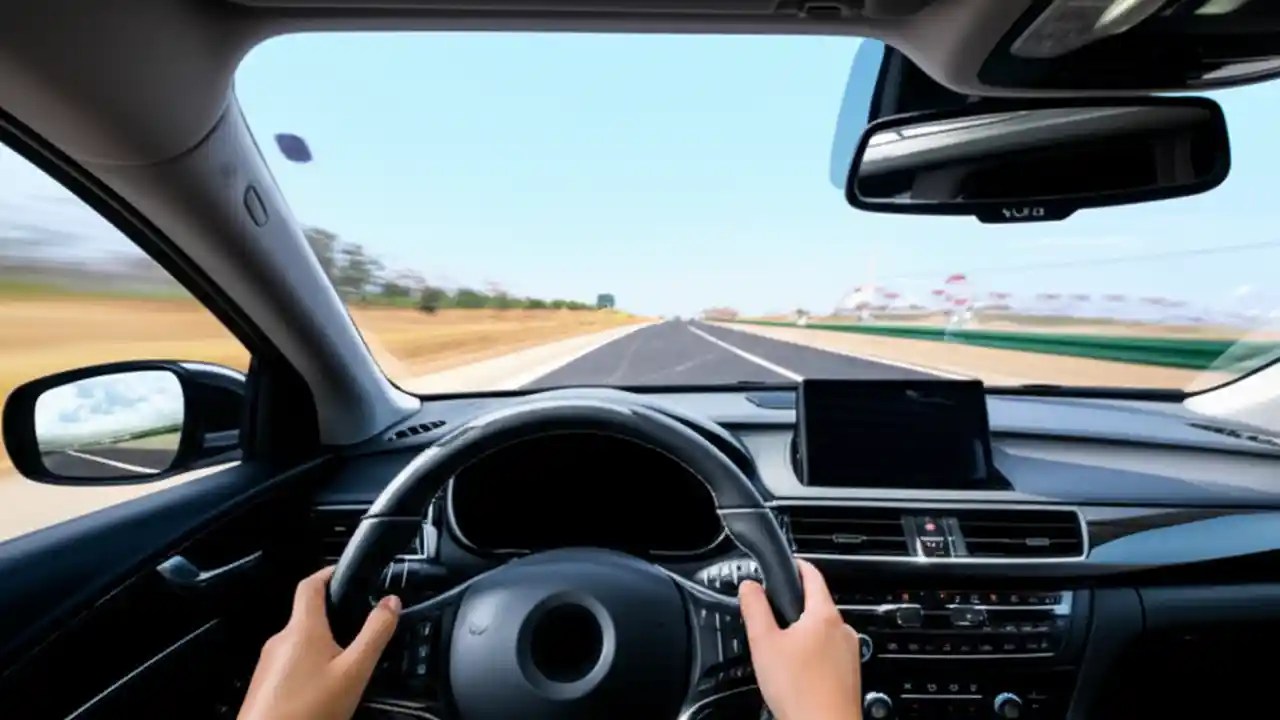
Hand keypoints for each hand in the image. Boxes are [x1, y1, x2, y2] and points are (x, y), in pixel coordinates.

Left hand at [238, 566, 400, 719]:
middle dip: (334, 620)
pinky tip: (323, 690)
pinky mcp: (263, 685)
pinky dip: (309, 668)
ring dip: (323, 647)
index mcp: (302, 628)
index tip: (346, 573)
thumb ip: (375, 634)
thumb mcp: (353, 672)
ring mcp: (268, 664)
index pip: (310, 584)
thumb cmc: (310, 709)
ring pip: (300, 643)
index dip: (329, 572)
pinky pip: (290, 665)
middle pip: (308, 616)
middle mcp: (280, 639)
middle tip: (361, 632)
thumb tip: (391, 601)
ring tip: (347, 667)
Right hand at [739, 560, 861, 719]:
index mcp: (824, 615)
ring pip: (823, 631)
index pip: (813, 575)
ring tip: (782, 653)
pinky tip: (798, 673)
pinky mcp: (850, 673)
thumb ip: (755, 608)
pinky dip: (813, 655)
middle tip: (772, 618)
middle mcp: (843, 630)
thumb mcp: (764, 643)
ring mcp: (849, 652)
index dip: (797, 565)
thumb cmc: (800, 691)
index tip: (788, 564)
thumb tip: (749, 586)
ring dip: (804, 634)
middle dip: (795, 608)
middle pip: (817, 605)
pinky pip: (829, 653)